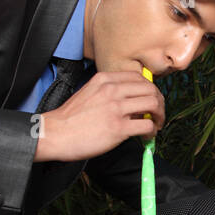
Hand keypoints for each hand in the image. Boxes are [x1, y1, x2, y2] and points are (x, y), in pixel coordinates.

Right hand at [33, 68, 165, 161]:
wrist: (54, 134)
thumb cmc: (70, 118)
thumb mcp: (89, 93)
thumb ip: (109, 92)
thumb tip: (133, 102)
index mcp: (105, 79)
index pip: (139, 77)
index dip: (150, 89)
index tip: (150, 100)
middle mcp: (112, 90)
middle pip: (151, 89)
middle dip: (159, 102)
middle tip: (158, 114)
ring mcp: (116, 108)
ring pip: (153, 104)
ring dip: (160, 116)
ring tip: (156, 125)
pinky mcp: (118, 127)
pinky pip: (147, 125)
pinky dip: (152, 131)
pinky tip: (147, 136)